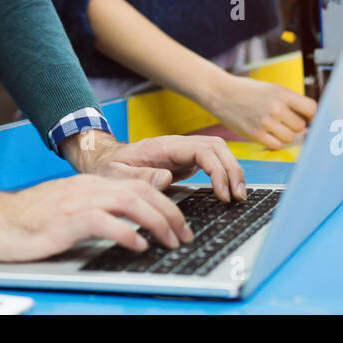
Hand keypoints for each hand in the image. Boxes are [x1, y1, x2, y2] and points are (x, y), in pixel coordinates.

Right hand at [0, 175, 194, 261]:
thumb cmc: (27, 220)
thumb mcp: (67, 209)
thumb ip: (95, 210)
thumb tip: (125, 224)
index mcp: (90, 185)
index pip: (138, 185)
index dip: (164, 202)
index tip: (179, 223)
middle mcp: (88, 188)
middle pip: (141, 191)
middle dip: (170, 213)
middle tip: (184, 235)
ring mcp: (77, 201)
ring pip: (130, 202)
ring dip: (157, 222)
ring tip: (171, 241)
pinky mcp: (66, 219)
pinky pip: (105, 222)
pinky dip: (127, 233)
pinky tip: (139, 246)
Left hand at [62, 131, 246, 202]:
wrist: (104, 159)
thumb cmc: (109, 167)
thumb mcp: (116, 174)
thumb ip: (139, 176)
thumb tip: (166, 177)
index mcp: (164, 146)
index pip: (201, 150)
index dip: (217, 170)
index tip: (222, 193)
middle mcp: (177, 145)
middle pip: (216, 147)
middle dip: (232, 169)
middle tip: (238, 197)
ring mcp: (183, 152)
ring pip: (218, 152)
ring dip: (232, 170)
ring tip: (238, 196)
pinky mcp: (185, 161)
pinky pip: (211, 162)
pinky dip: (224, 174)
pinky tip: (227, 191)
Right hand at [201, 71, 316, 149]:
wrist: (221, 93)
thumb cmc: (248, 91)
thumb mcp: (272, 89)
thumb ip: (290, 102)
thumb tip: (310, 119)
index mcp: (282, 93)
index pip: (311, 109)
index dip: (310, 115)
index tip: (306, 117)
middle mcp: (276, 107)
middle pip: (301, 126)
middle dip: (295, 125)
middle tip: (284, 121)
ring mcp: (266, 122)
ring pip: (290, 137)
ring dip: (284, 135)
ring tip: (274, 126)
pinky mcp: (255, 134)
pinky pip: (276, 145)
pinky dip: (274, 141)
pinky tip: (266, 133)